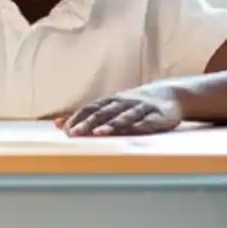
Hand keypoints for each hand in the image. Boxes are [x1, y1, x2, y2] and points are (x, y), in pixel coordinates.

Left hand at [56, 85, 182, 135]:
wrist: (170, 94)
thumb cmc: (132, 104)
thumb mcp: (109, 107)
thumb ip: (86, 116)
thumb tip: (56, 124)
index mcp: (110, 101)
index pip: (90, 109)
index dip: (78, 118)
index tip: (65, 130)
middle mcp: (123, 103)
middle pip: (104, 113)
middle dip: (88, 123)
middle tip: (75, 134)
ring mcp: (141, 108)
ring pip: (124, 116)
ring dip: (111, 124)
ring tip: (98, 133)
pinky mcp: (158, 116)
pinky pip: (147, 122)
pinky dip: (138, 126)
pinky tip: (130, 132)